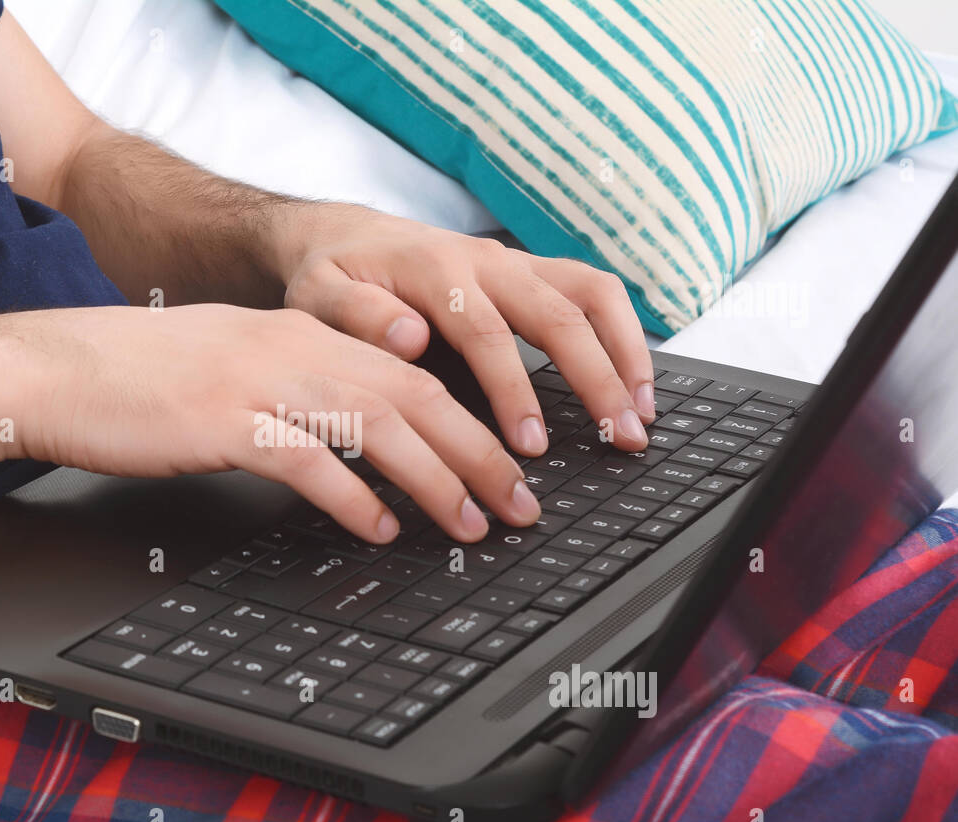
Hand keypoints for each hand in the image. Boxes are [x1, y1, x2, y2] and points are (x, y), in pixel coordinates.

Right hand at [0, 304, 540, 542]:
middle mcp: (291, 347)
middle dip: (478, 453)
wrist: (51, 368)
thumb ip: (296, 389)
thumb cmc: (138, 377)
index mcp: (300, 332)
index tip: (506, 464)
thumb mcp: (233, 366)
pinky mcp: (222, 421)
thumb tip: (352, 442)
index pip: (409, 372)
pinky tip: (379, 529)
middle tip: (518, 505)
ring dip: (436, 479)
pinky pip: (308, 460)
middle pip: (413, 396)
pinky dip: (354, 498)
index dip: (469, 420)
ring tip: (472, 525)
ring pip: (377, 425)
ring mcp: (258, 380)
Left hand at [273, 204, 655, 455]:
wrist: (346, 237)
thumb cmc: (332, 277)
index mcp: (434, 271)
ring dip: (626, 353)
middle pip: (559, 313)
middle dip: (596, 378)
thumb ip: (357, 316)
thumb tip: (410, 336)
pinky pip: (594, 293)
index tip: (530, 444)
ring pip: (592, 295)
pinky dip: (623, 335)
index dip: (513, 391)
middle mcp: (486, 260)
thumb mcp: (317, 297)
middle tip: (619, 437)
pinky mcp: (532, 272)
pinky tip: (634, 382)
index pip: (487, 334)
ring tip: (643, 414)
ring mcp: (516, 263)